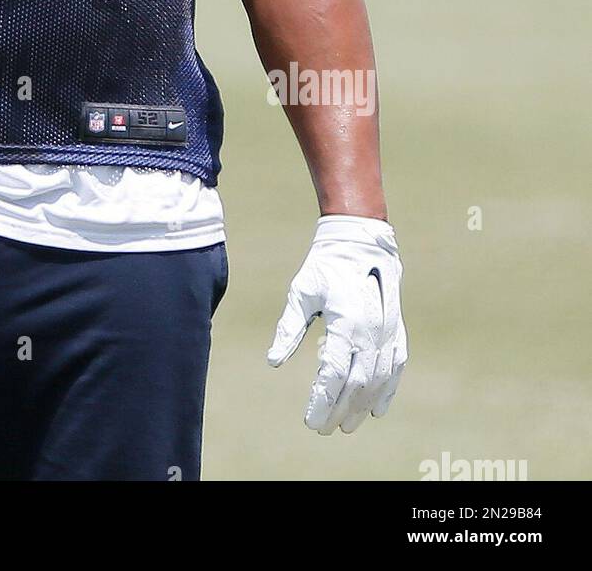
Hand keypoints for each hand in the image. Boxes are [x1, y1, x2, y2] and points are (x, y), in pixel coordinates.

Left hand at [267, 214, 406, 433]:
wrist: (360, 241)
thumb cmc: (325, 267)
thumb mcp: (301, 292)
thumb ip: (289, 327)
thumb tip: (273, 361)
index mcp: (346, 321)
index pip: (334, 373)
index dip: (323, 400)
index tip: (311, 421)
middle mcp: (371, 331)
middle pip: (357, 383)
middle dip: (340, 409)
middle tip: (325, 428)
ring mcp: (388, 331)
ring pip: (377, 380)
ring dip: (362, 406)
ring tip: (346, 425)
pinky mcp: (397, 330)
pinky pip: (395, 367)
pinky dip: (387, 391)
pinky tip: (376, 409)